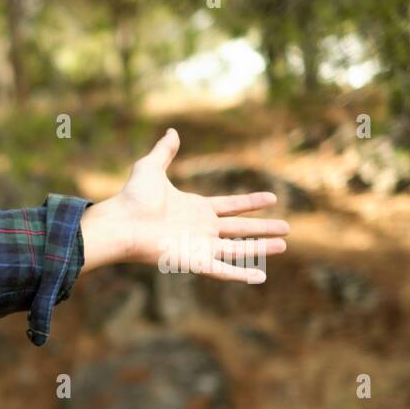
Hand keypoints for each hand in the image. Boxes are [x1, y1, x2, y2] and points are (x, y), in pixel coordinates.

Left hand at [79, 128, 290, 282]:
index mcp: (195, 208)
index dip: (250, 203)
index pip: (230, 206)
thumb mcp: (151, 167)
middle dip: (263, 228)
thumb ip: (164, 151)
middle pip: (240, 229)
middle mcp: (201, 229)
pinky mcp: (196, 261)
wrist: (122, 222)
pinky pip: (224, 270)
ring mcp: (200, 246)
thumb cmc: (133, 198)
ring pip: (238, 248)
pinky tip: (261, 276)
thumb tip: (171, 132)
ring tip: (284, 245)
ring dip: (261, 247)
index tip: (272, 199)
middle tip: (287, 228)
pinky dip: (241, 274)